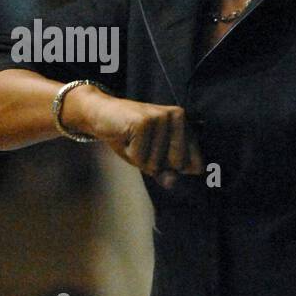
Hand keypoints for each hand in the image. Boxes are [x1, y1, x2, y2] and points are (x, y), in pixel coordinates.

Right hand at [65, 85, 204, 186]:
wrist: (100, 113)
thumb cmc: (128, 136)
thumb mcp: (151, 158)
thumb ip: (165, 172)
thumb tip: (172, 182)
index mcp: (185, 124)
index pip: (195, 165)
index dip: (173, 169)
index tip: (158, 153)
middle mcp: (178, 116)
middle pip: (177, 165)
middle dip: (155, 163)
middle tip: (142, 145)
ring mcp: (161, 117)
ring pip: (156, 163)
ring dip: (139, 158)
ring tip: (132, 140)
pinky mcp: (144, 122)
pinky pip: (140, 158)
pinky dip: (129, 153)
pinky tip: (124, 137)